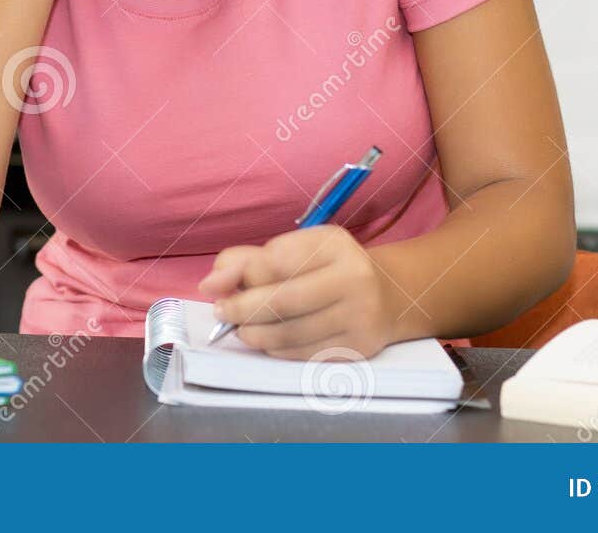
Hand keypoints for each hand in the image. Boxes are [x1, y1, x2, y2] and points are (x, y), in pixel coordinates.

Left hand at [196, 224, 399, 360]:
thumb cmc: (328, 268)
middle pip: (282, 300)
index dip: (238, 277)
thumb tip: (210, 284)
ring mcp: (359, 315)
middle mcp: (352, 277)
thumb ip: (247, 261)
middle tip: (222, 313)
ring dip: (254, 334)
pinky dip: (275, 349)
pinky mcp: (358, 347)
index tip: (216, 288)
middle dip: (241, 310)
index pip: (274, 261)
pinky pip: (303, 353)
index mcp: (333, 243)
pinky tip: (268, 340)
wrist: (388, 295)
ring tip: (242, 328)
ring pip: (290, 332)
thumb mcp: (294, 250)